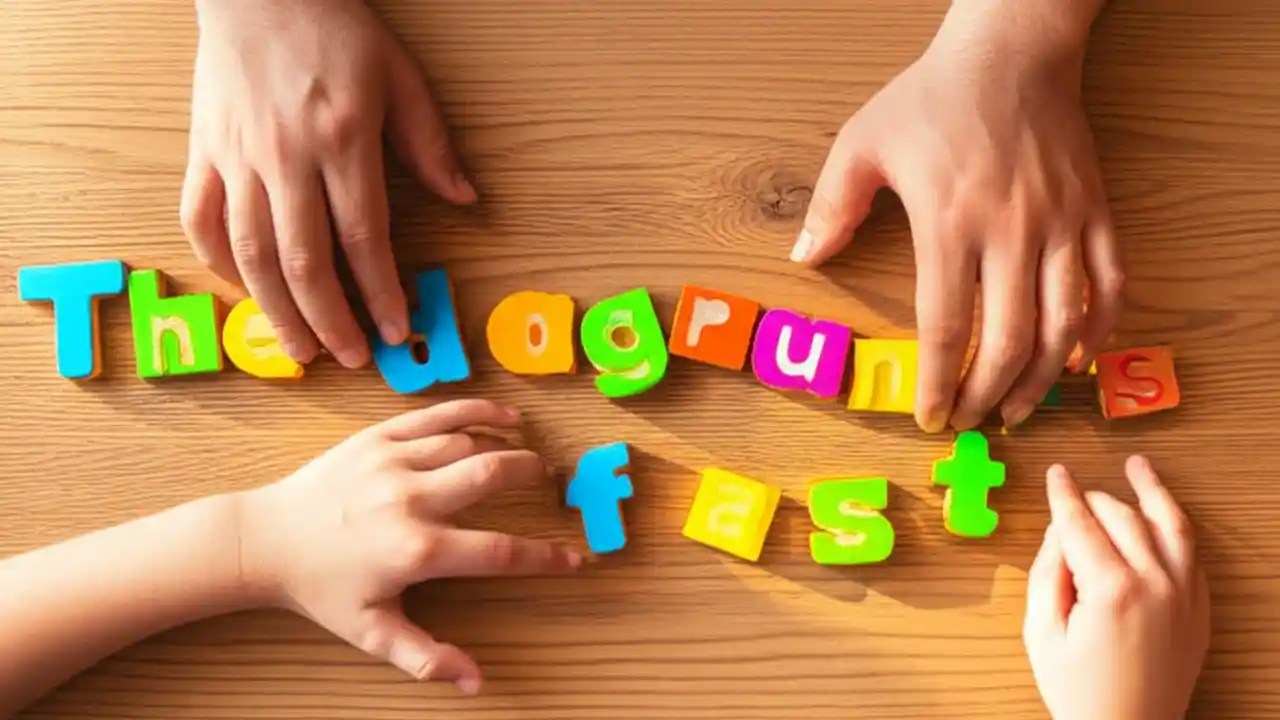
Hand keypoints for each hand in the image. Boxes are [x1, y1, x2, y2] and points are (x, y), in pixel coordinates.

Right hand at [181, 0, 476, 368]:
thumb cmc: (337, 31)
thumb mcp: (402, 78)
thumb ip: (431, 145)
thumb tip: (464, 200)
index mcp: (342, 139)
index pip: (363, 238)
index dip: (381, 293)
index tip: (396, 330)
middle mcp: (286, 155)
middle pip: (304, 261)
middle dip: (330, 321)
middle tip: (350, 358)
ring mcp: (237, 156)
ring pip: (250, 254)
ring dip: (276, 312)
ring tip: (301, 349)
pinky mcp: (202, 152)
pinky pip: (201, 221)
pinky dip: (221, 265)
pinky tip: (247, 292)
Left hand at [238, 400, 581, 693]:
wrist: (264, 540)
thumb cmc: (320, 589)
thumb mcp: (372, 631)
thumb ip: (426, 658)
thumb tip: (476, 683)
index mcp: (415, 551)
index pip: (498, 551)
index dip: (543, 557)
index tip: (574, 559)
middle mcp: (409, 500)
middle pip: (490, 473)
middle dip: (529, 473)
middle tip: (549, 478)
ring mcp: (392, 462)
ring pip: (465, 440)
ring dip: (504, 443)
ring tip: (524, 451)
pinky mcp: (376, 436)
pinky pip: (436, 415)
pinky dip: (474, 410)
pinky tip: (501, 416)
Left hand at [793, 1, 1122, 431]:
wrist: (1011, 51)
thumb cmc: (932, 98)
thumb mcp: (862, 143)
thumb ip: (830, 206)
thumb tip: (804, 258)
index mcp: (949, 224)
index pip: (945, 327)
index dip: (937, 382)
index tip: (929, 417)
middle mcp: (1011, 232)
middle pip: (1008, 341)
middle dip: (985, 396)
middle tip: (967, 422)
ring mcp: (1061, 223)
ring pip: (1064, 324)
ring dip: (1042, 380)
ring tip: (1016, 410)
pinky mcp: (1096, 211)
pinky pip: (1111, 283)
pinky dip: (1100, 330)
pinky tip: (1078, 360)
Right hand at [1023, 456, 1209, 719]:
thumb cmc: (1079, 690)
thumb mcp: (1041, 632)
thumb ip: (1047, 573)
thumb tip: (1059, 531)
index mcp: (1111, 590)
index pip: (1081, 524)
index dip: (1064, 494)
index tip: (1056, 473)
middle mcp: (1155, 584)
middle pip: (1121, 517)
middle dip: (1094, 500)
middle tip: (1072, 497)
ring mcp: (1184, 595)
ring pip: (1168, 524)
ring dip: (1151, 491)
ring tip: (1138, 466)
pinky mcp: (1199, 608)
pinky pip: (1191, 552)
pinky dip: (1175, 524)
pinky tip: (1161, 510)